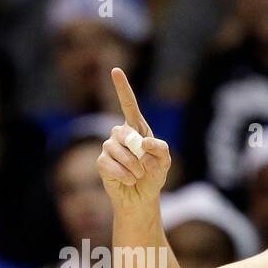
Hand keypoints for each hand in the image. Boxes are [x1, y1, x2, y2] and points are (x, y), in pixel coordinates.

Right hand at [98, 67, 171, 209]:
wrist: (142, 197)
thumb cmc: (153, 176)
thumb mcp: (165, 162)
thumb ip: (160, 149)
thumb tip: (143, 142)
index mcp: (137, 129)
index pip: (128, 105)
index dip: (122, 88)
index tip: (116, 70)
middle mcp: (120, 134)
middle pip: (125, 133)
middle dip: (139, 153)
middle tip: (145, 166)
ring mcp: (109, 147)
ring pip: (119, 151)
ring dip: (135, 168)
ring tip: (138, 176)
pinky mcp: (102, 162)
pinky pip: (112, 165)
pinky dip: (126, 176)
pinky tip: (129, 181)